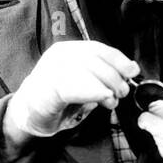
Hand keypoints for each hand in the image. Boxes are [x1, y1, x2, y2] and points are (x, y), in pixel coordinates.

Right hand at [6, 41, 137, 140]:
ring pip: (87, 72)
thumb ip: (102, 77)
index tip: (132, 71)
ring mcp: (50, 70)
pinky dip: (94, 93)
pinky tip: (103, 100)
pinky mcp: (47, 88)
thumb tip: (128, 74)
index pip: (97, 48)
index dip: (118, 59)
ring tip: (112, 101)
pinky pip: (74, 87)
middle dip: (115, 77)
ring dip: (107, 87)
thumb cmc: (59, 100)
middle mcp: (58, 56)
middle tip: (122, 92)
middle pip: (94, 60)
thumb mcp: (85, 84)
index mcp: (68, 51)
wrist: (29, 114)